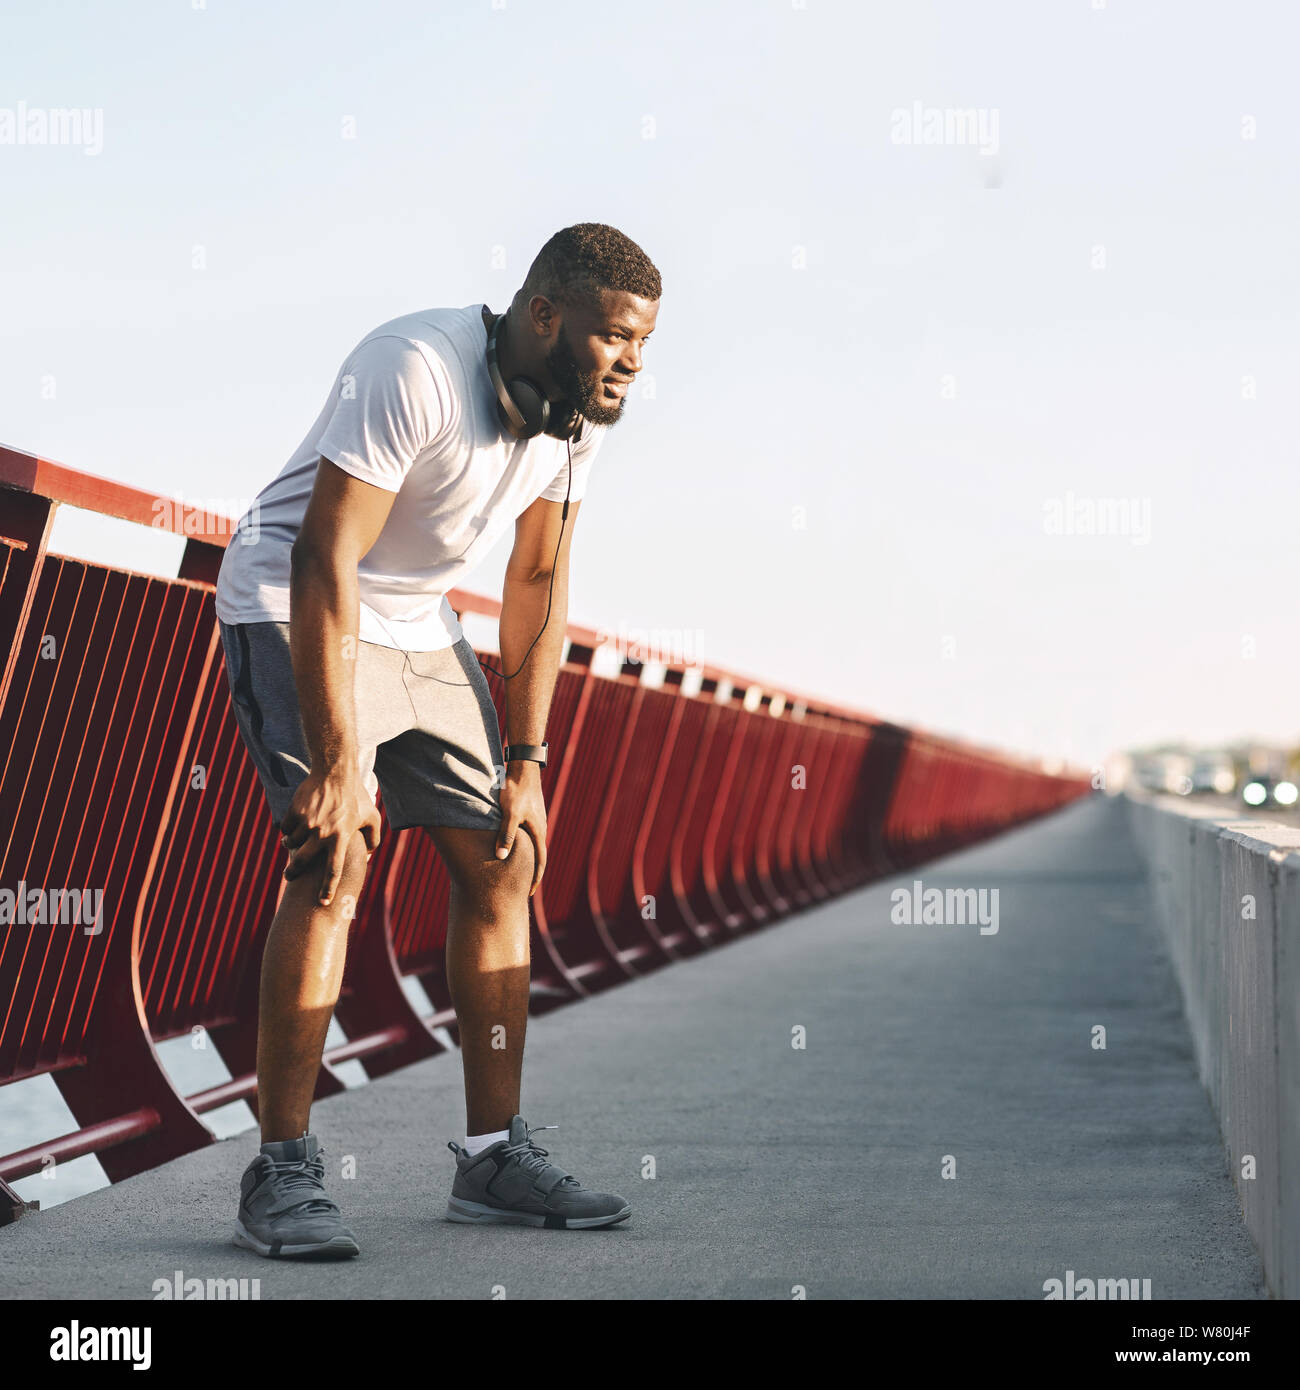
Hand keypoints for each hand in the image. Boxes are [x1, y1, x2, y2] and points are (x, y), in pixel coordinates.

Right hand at [279, 766, 381, 906]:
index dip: (328, 888)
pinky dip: (288, 827)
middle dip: (293, 872)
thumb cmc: (355, 797)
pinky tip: (296, 821)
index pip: (333, 870)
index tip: (322, 903)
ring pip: (292, 843)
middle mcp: (323, 834)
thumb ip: (373, 839)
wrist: (335, 773)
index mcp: (341, 839)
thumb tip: (369, 857)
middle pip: (303, 862)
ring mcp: (307, 823)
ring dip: (292, 844)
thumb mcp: (372, 817)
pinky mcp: (295, 813)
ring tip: (297, 839)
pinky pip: (285, 828)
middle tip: (289, 876)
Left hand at [496, 762, 546, 896]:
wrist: (524, 767)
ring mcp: (536, 821)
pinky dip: (523, 846)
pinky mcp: (529, 813)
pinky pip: (527, 836)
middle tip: (524, 889)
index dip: (535, 879)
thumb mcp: (509, 814)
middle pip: (538, 856)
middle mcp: (540, 828)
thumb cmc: (516, 790)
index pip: (540, 862)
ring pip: (533, 845)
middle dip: (532, 873)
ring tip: (518, 872)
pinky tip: (512, 847)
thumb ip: (506, 835)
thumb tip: (501, 857)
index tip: (529, 893)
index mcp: (538, 832)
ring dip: (528, 859)